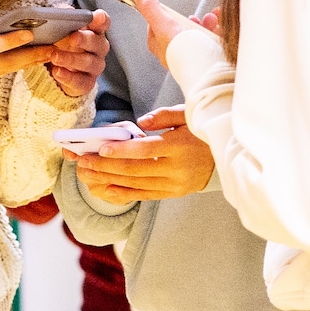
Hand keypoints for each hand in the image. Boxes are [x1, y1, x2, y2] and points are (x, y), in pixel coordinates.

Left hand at [36, 13, 110, 97]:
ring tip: (54, 56)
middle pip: (97, 42)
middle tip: (72, 37)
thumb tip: (63, 9)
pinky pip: (80, 81)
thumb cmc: (62, 45)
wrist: (56, 72)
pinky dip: (68, 77)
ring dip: (71, 59)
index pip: (103, 23)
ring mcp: (95, 67)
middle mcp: (98, 49)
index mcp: (94, 32)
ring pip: (88, 62)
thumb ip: (63, 19)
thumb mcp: (60, 31)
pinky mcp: (87, 83)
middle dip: (85, 39)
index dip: (101, 19)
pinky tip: (57, 71)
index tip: (97, 16)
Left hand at [64, 106, 215, 203]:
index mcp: (179, 146)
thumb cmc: (201, 131)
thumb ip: (163, 116)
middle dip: (106, 166)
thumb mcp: (187, 115)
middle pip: (135, 170)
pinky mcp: (173, 194)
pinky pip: (143, 195)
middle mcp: (176, 169)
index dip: (122, 150)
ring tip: (86, 173)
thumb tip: (139, 123)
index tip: (101, 148)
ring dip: (108, 179)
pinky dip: (122, 192)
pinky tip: (103, 187)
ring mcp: (174, 184)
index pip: (145, 150)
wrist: (227, 158)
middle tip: (83, 161)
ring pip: (135, 184)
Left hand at [134, 0, 218, 66]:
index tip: (166, 9)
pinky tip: (222, 24)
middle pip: (180, 31)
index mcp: (161, 48)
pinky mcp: (211, 57)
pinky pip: (215, 40)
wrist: (208, 69)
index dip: (161, 17)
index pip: (155, 30)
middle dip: (190, 20)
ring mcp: (194, 57)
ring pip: (200, 35)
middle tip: (194, 17)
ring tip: (212, 19)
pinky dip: (219, 29)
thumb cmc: (184, 53)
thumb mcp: (164, 25)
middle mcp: (176, 54)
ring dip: (207, 24)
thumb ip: (151, 8)